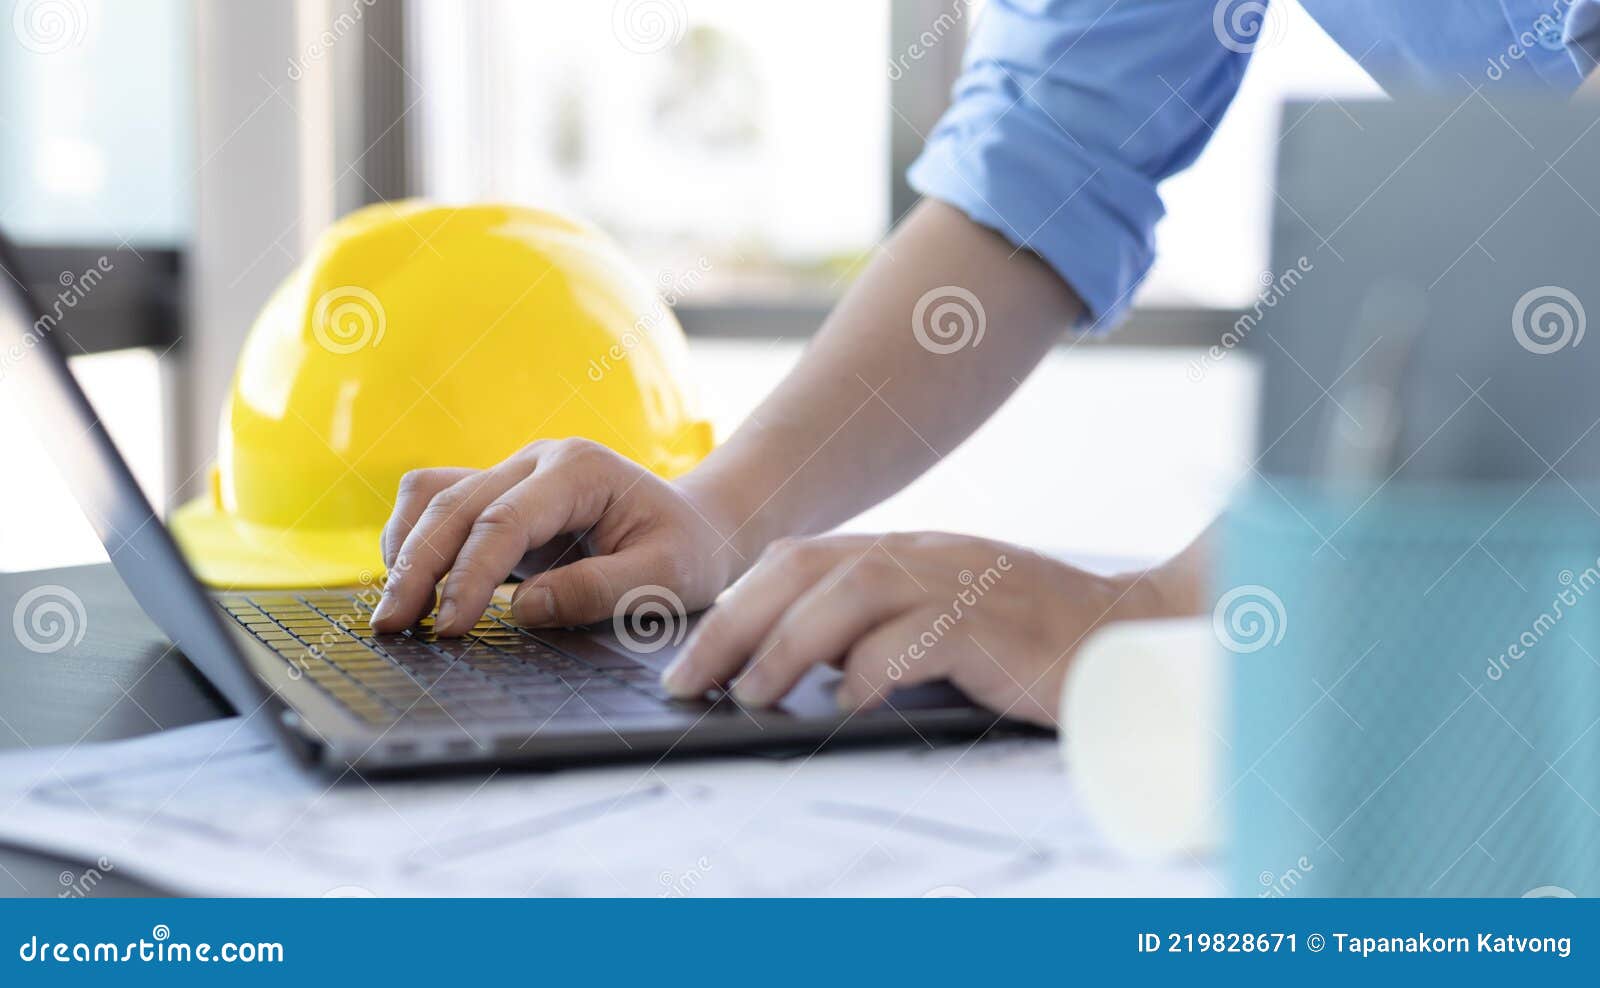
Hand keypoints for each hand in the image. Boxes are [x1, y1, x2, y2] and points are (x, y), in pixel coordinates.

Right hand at [370, 439, 739, 635]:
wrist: (695, 524)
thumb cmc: (686, 549)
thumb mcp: (666, 577)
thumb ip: (599, 590)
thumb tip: (523, 610)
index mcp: (580, 469)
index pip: (505, 519)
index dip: (471, 574)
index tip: (451, 626)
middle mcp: (537, 462)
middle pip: (454, 503)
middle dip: (418, 566)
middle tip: (391, 627)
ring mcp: (513, 474)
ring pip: (433, 495)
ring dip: (406, 548)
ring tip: (395, 611)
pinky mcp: (499, 499)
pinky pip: (437, 506)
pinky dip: (415, 542)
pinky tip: (412, 588)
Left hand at [661, 532, 1180, 725]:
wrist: (1135, 631)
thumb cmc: (1032, 640)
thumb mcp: (947, 617)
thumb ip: (882, 626)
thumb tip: (799, 672)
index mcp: (906, 551)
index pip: (800, 561)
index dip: (734, 605)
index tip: (687, 657)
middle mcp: (923, 555)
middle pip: (806, 569)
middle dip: (734, 623)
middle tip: (688, 678)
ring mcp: (959, 583)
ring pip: (850, 593)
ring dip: (786, 644)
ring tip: (749, 693)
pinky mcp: (993, 623)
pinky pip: (917, 637)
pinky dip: (872, 667)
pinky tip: (845, 702)